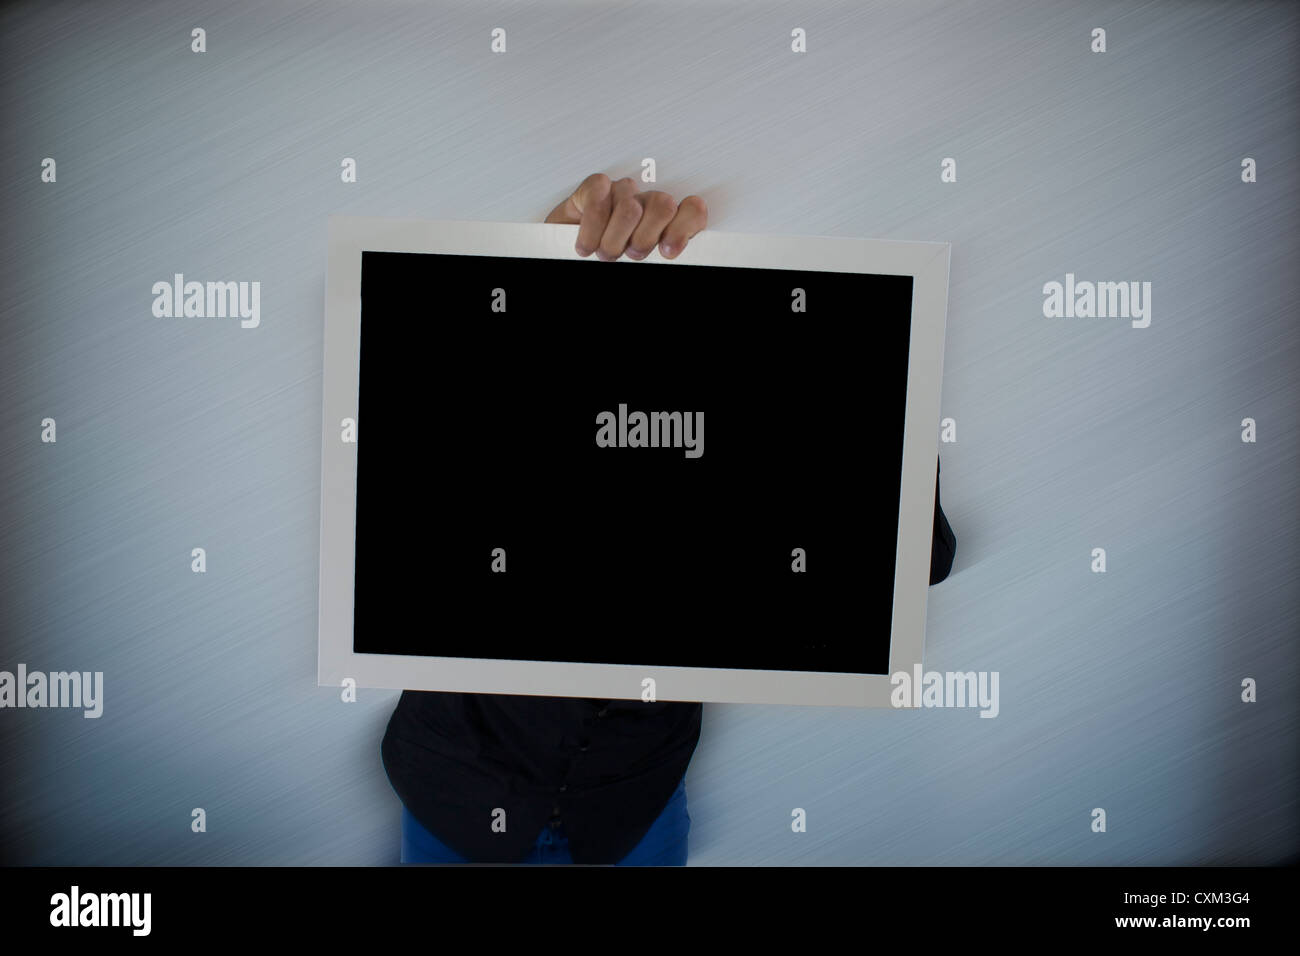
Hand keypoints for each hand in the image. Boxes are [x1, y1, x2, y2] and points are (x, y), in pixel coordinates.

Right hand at [544, 173, 707, 260]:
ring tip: (603, 253)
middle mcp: (645, 204)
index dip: (683, 228)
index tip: (668, 251)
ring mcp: (621, 193)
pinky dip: (591, 228)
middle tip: (629, 255)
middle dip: (644, 239)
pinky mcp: (594, 187)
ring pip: (630, 206)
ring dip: (613, 239)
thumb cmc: (604, 263)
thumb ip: (659, 259)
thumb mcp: (641, 267)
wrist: (562, 257)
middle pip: (663, 205)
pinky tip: (587, 244)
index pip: (691, 211)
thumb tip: (670, 256)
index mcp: (664, 224)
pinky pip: (599, 197)